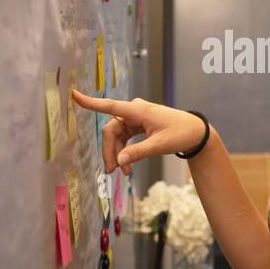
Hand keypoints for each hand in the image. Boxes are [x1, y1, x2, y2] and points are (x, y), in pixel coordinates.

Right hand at [70, 88, 208, 175]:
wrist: (196, 133)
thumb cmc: (181, 134)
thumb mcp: (159, 145)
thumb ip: (138, 153)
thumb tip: (119, 162)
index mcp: (138, 110)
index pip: (110, 106)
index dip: (91, 103)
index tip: (74, 95)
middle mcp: (134, 111)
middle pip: (112, 130)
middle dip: (110, 150)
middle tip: (112, 171)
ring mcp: (136, 118)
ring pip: (117, 136)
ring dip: (118, 154)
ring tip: (123, 173)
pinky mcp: (138, 125)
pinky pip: (124, 137)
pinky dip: (124, 151)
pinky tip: (126, 165)